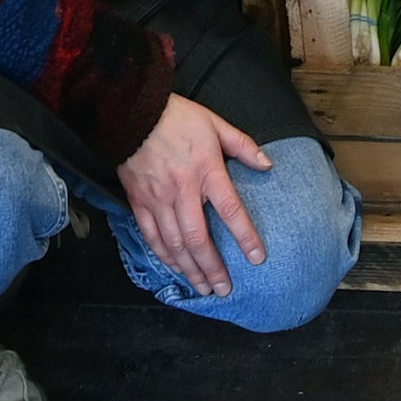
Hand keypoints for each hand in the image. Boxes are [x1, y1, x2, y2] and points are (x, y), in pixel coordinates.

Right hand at [118, 91, 273, 298]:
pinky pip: (152, 237)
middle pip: (199, 239)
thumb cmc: (177, 117)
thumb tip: (268, 165)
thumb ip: (243, 146)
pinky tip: (176, 268)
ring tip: (204, 287)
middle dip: (213, 268)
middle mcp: (182, 191)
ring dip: (190, 269)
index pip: (231, 210)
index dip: (245, 237)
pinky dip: (165, 256)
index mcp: (206, 171)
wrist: (133, 112)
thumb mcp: (216, 124)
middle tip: (225, 288)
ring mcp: (157, 200)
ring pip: (175, 244)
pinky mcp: (139, 203)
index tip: (257, 258)